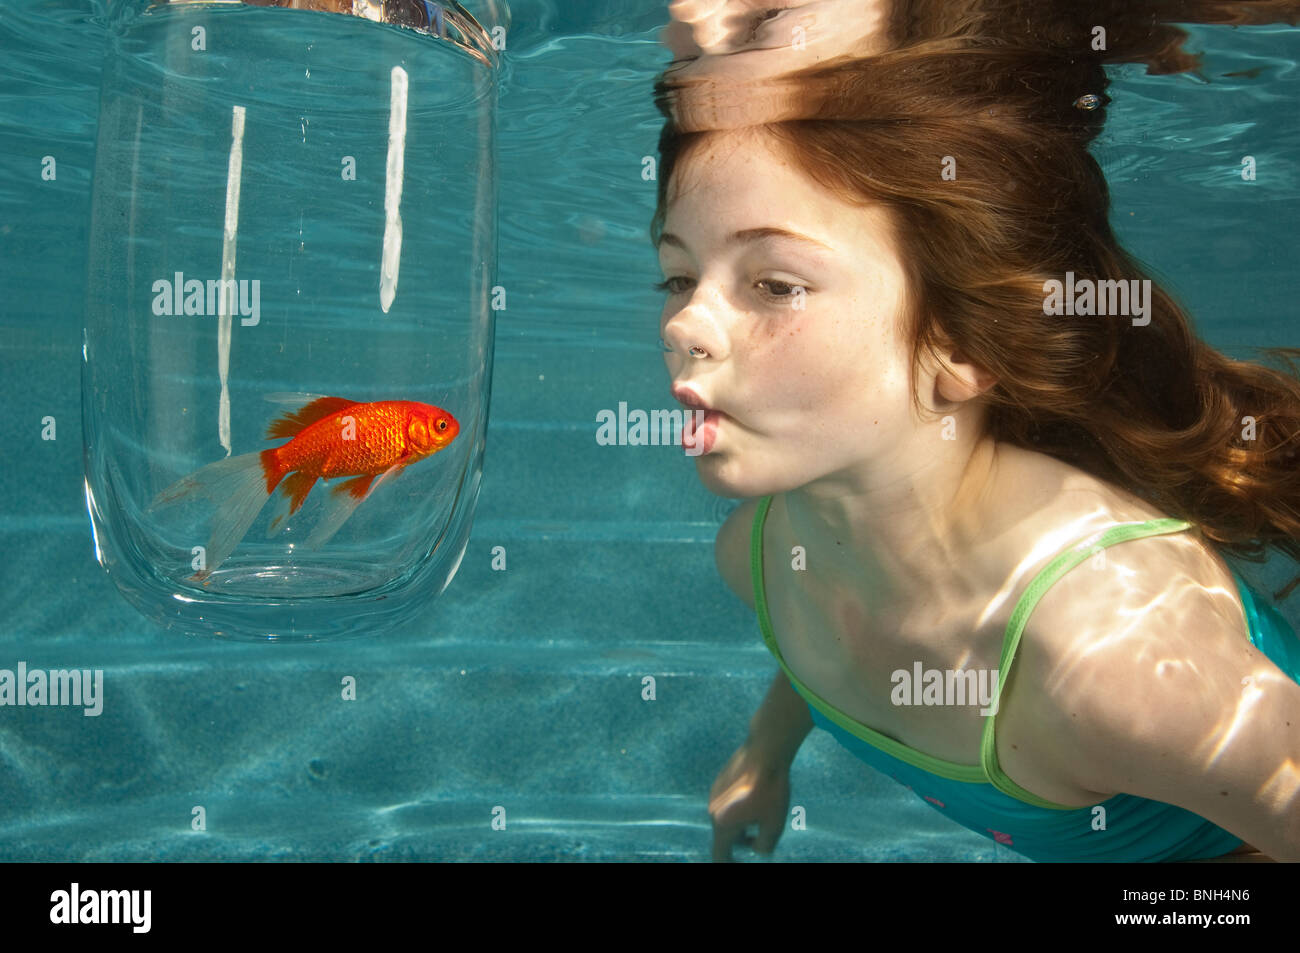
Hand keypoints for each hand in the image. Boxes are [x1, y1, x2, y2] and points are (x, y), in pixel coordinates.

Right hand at [708, 741, 791, 861]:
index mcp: (723, 826)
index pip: (720, 856)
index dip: (729, 864)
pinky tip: (756, 794)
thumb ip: (763, 846)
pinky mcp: (719, 780)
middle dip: (741, 840)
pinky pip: (727, 802)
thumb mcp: (774, 825)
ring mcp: (714, 793)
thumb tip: (756, 848)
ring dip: (740, 822)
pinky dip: (738, 806)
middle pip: (725, 836)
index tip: (740, 864)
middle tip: (762, 833)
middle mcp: (713, 811)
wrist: (765, 753)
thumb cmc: (771, 791)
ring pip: (726, 817)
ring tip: (762, 810)